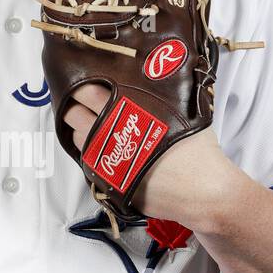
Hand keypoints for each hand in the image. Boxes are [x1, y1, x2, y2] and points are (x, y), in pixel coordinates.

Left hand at [64, 82, 236, 230]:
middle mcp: (112, 134)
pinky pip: (88, 162)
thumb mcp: (184, 111)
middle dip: (72, 108)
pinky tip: (97, 149)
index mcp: (129, 111)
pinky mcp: (108, 180)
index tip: (80, 85)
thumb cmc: (197, 152)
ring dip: (78, 131)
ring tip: (86, 126)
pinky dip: (88, 153)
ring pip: (78, 139)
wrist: (200, 190)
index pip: (91, 92)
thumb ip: (160, 98)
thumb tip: (156, 82)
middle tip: (76, 104)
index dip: (81, 87)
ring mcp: (107, 158)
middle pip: (76, 115)